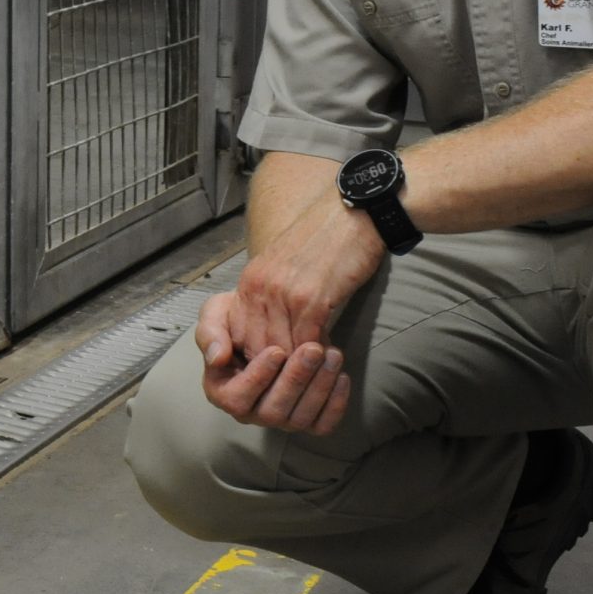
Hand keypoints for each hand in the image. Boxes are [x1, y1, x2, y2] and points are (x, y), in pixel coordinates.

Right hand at [195, 289, 350, 433]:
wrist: (268, 321)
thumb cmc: (238, 319)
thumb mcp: (215, 316)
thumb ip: (210, 333)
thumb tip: (216, 358)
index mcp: (222, 393)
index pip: (237, 399)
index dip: (258, 378)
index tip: (277, 349)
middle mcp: (251, 413)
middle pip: (272, 411)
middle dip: (295, 380)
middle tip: (313, 349)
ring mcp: (280, 420)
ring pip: (300, 419)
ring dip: (319, 388)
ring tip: (333, 355)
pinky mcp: (307, 421)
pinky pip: (322, 425)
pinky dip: (336, 405)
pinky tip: (342, 376)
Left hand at [233, 192, 386, 364]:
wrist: (354, 211)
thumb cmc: (324, 240)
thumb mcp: (284, 266)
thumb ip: (273, 298)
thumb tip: (276, 336)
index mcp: (250, 280)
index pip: (238, 334)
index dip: (255, 357)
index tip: (272, 370)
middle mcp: (259, 287)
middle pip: (257, 346)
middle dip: (276, 368)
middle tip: (295, 382)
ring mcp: (283, 294)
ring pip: (282, 349)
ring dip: (299, 365)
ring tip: (314, 374)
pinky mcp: (311, 298)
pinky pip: (308, 341)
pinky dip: (318, 355)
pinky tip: (329, 358)